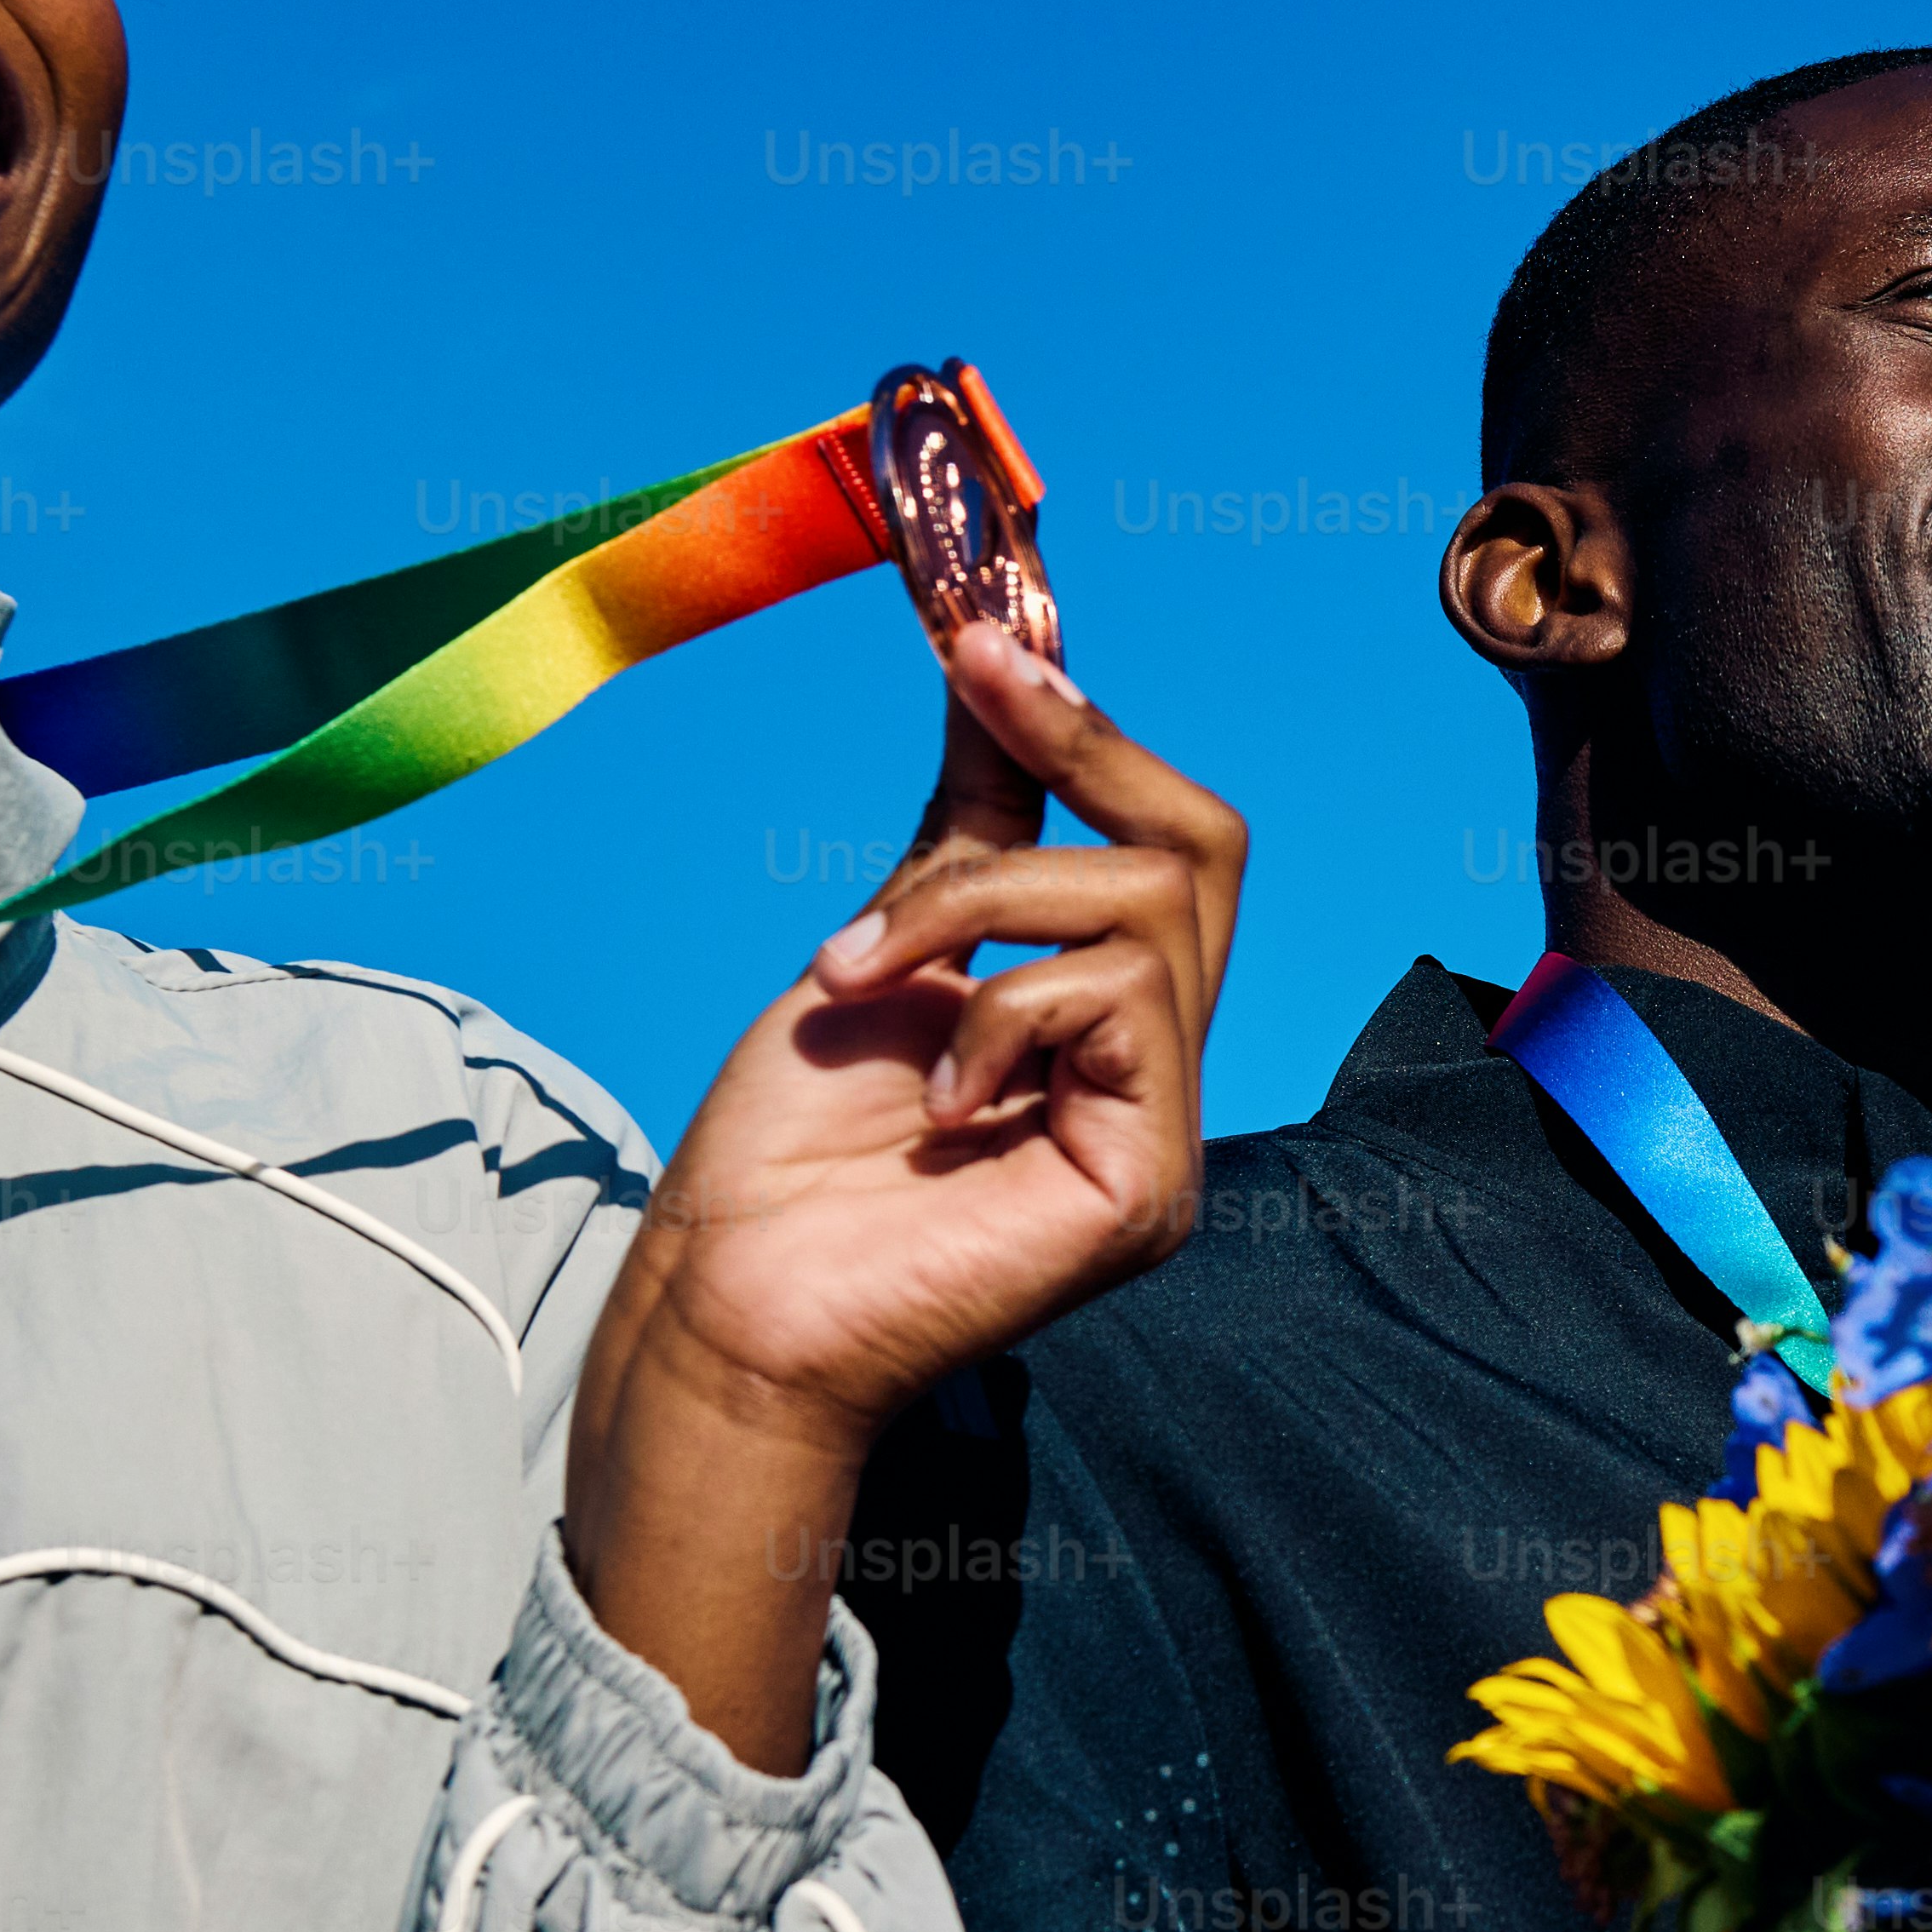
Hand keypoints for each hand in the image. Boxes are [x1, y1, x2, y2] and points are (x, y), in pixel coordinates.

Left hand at [563, 627, 1242, 1763]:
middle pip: (1203, 847)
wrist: (728, 1298)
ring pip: (1148, 908)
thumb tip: (1000, 652)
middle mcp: (1151, 1069)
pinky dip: (1002, 1016)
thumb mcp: (883, 940)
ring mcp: (1160, 1131)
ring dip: (978, 907)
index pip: (1162, 838)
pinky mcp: (1149, 1188)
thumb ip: (967, 823)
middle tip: (982, 681)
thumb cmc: (786, 1150)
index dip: (1089, 727)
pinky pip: (1120, 1008)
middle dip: (1087, 750)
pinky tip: (933, 1099)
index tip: (987, 634)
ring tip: (860, 975)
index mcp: (1098, 1015)